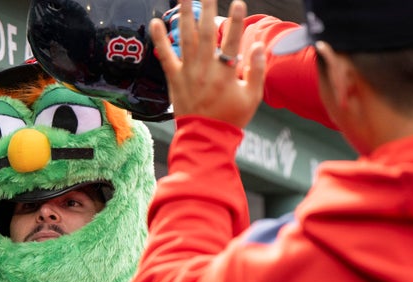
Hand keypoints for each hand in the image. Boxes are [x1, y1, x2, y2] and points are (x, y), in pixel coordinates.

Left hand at [149, 0, 264, 128]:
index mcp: (226, 74)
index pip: (232, 42)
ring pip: (185, 38)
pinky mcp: (174, 78)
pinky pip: (165, 55)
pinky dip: (159, 39)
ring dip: (184, 14)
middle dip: (207, 8)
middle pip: (206, 32)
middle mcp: (205, 69)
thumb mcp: (251, 98)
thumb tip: (257, 47)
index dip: (236, 21)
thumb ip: (256, 71)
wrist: (205, 137)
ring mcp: (188, 72)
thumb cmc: (230, 118)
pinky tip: (155, 22)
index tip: (238, 2)